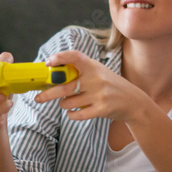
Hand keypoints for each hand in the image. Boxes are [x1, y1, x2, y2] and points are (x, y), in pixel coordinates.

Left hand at [35, 50, 153, 123]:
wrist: (134, 102)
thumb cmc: (111, 86)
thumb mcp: (99, 72)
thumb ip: (80, 71)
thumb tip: (52, 74)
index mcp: (94, 66)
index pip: (75, 57)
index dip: (60, 58)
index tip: (48, 63)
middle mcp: (96, 79)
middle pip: (63, 87)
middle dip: (47, 94)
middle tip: (38, 97)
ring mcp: (99, 95)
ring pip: (68, 102)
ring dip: (64, 105)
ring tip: (68, 103)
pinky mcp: (101, 109)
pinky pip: (76, 114)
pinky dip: (71, 114)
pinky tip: (73, 112)